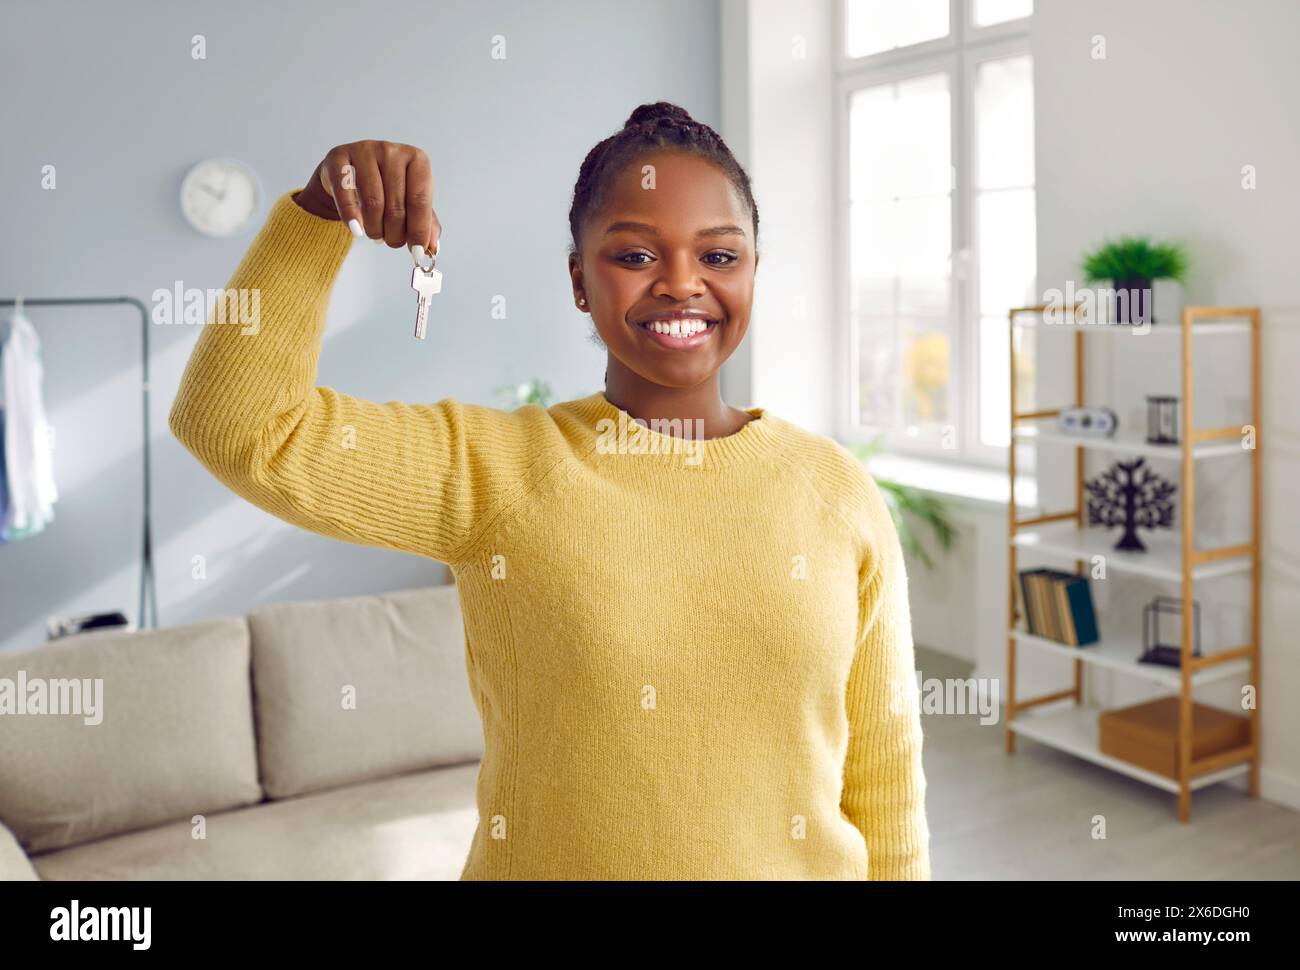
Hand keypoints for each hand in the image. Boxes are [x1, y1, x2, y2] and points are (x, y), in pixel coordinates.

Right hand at [294, 140, 440, 252]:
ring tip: (375, 235)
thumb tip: (432, 247)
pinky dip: (351, 216)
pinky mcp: (338, 157)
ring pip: (373, 202)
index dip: (419, 229)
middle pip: (396, 205)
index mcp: (416, 159)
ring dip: (375, 228)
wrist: (347, 173)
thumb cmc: (384, 187)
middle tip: (392, 242)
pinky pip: (345, 192)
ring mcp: (364, 151)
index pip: (420, 200)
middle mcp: (391, 151)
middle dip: (395, 233)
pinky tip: (356, 229)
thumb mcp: (409, 202)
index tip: (417, 251)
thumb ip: (425, 223)